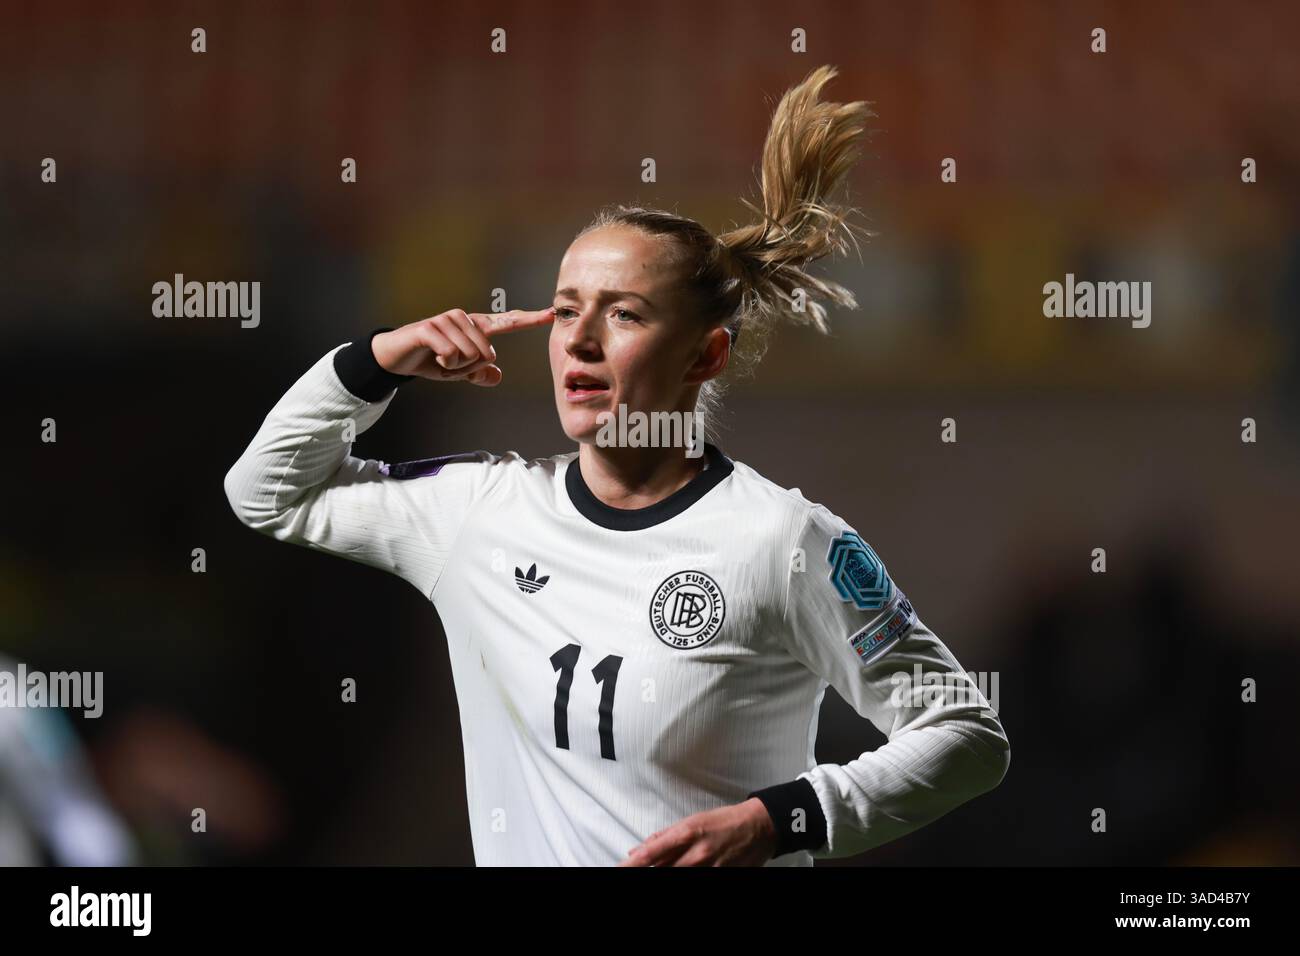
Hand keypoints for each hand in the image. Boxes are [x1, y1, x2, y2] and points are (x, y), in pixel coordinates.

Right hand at [371, 307, 554, 385]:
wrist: (396, 356)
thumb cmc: (430, 360)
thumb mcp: (458, 372)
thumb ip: (478, 373)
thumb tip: (497, 376)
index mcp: (475, 327)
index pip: (507, 323)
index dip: (529, 319)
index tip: (551, 314)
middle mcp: (465, 319)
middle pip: (487, 354)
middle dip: (468, 368)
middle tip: (448, 363)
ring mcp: (447, 320)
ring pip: (470, 356)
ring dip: (454, 367)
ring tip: (439, 359)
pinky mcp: (431, 327)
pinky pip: (451, 355)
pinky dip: (443, 364)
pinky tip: (432, 357)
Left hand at [618, 798, 776, 866]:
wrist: (758, 826)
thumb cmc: (724, 821)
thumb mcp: (692, 820)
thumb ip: (663, 837)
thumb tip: (637, 851)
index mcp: (686, 833)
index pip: (651, 854)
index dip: (632, 865)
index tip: (619, 869)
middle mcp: (696, 853)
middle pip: (663, 871)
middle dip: (648, 873)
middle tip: (632, 873)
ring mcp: (710, 868)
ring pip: (679, 876)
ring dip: (667, 874)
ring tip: (665, 869)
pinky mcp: (722, 876)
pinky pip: (700, 880)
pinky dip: (687, 877)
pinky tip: (687, 870)